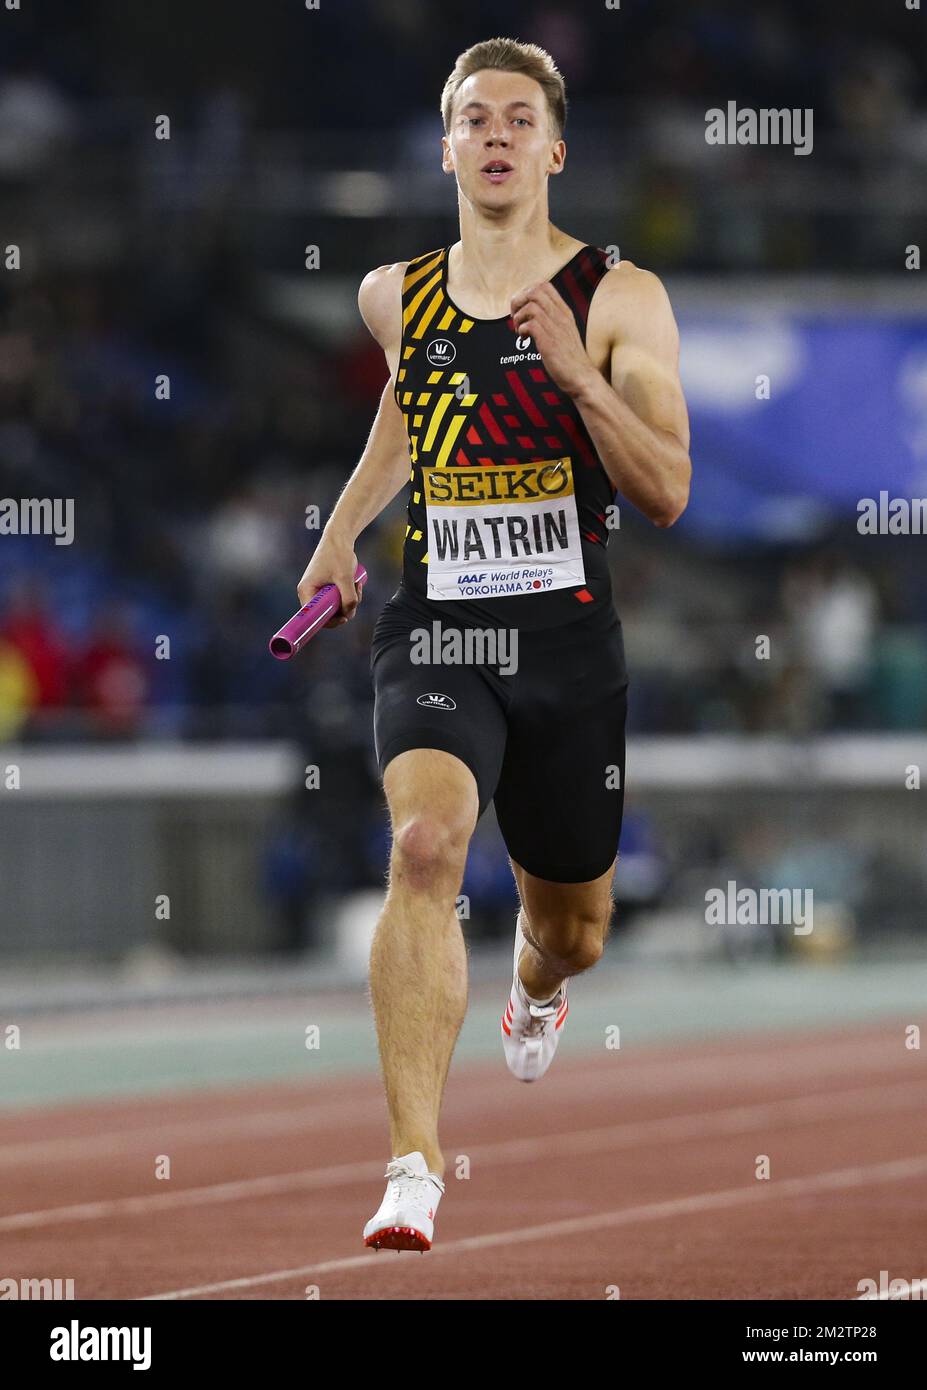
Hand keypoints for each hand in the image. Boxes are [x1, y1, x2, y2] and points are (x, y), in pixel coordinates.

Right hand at [296, 537, 360, 627]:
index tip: (344, 617)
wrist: (339, 538)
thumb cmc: (338, 555)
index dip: (330, 621)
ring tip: (357, 585)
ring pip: (337, 607)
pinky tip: (356, 584)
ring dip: (350, 601)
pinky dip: (350, 595)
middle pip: (327, 614)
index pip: (314, 616)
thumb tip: (348, 613)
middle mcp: (310, 593)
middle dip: (344, 608)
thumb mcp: (345, 578)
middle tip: (356, 596)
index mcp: (307, 591)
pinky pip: (340, 599)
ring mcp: (319, 591)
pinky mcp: (328, 588)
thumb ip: (348, 598)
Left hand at [510, 282, 596, 397]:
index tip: (522, 309)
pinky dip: (521, 330)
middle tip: (516, 318)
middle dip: (518, 301)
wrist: (582, 378)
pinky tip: (524, 340)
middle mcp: (561, 316)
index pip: (544, 285)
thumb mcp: (562, 334)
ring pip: (531, 306)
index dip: (526, 292)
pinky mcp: (549, 342)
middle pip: (535, 290)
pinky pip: (530, 324)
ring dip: (518, 317)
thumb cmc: (570, 359)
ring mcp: (556, 328)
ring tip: (519, 331)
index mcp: (564, 312)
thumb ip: (550, 322)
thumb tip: (530, 318)